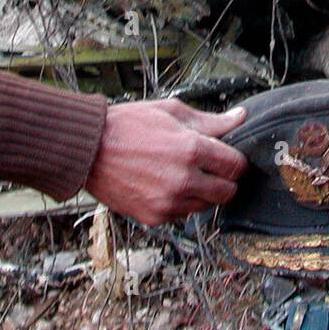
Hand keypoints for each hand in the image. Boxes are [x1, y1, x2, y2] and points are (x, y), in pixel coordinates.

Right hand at [84, 98, 248, 225]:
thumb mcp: (171, 112)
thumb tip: (239, 118)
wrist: (89, 149)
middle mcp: (184, 180)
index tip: (228, 159)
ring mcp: (169, 202)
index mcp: (191, 149)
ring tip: (183, 176)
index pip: (236, 166)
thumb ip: (210, 121)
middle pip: (228, 193)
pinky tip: (165, 186)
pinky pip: (181, 216)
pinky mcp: (154, 217)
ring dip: (202, 194)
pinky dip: (179, 204)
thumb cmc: (127, 126)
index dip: (236, 162)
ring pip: (206, 207)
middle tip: (211, 171)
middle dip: (224, 181)